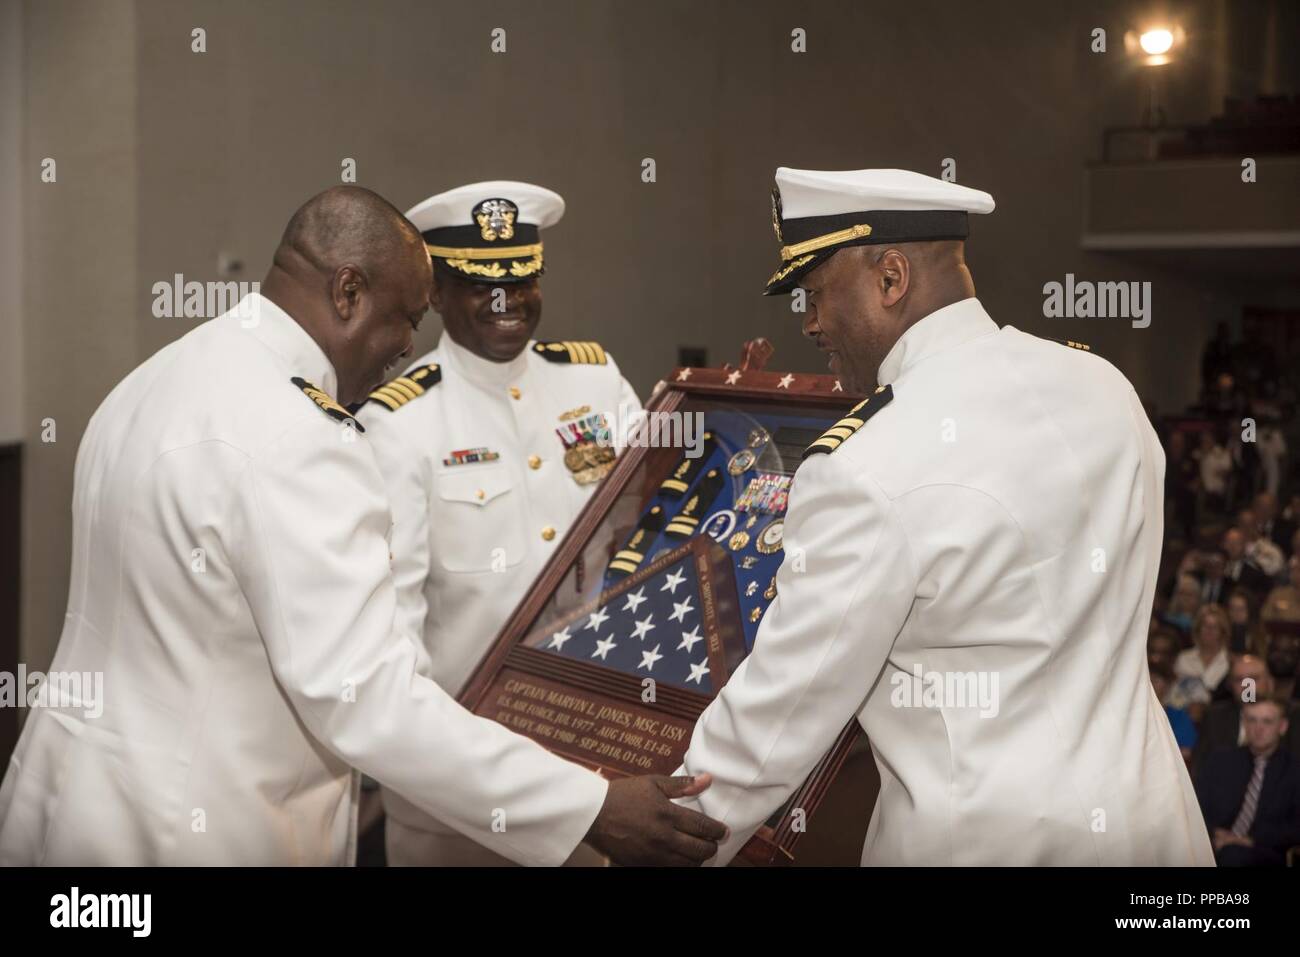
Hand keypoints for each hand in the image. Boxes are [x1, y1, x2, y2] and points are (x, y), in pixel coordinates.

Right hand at [585, 773, 727, 865]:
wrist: (593, 814)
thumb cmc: (622, 795)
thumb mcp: (652, 783)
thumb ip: (681, 785)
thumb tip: (707, 780)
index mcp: (667, 814)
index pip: (703, 827)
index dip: (718, 831)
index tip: (724, 832)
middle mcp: (663, 837)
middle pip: (700, 850)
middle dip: (711, 847)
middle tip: (714, 841)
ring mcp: (652, 854)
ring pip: (687, 864)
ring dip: (697, 859)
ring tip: (699, 852)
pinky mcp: (642, 865)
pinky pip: (669, 870)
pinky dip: (679, 866)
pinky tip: (680, 859)